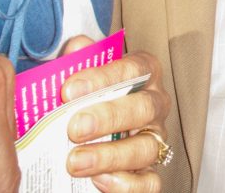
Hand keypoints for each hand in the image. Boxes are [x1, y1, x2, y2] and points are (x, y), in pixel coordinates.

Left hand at [62, 42, 169, 191]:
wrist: (89, 133)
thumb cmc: (88, 96)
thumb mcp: (82, 74)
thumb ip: (79, 59)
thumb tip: (77, 46)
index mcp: (144, 73)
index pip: (133, 69)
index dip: (103, 78)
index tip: (69, 89)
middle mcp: (155, 104)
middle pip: (143, 108)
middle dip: (108, 117)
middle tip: (74, 127)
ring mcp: (155, 140)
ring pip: (146, 147)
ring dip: (110, 155)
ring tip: (75, 161)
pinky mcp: (150, 173)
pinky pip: (149, 183)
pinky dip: (126, 184)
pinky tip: (98, 181)